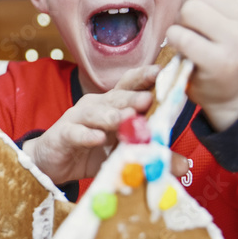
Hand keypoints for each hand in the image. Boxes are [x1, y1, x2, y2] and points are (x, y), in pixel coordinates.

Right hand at [25, 65, 156, 182]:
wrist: (53, 163)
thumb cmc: (91, 152)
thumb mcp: (124, 154)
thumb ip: (151, 155)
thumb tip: (184, 165)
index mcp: (113, 105)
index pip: (130, 86)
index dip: (143, 77)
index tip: (162, 72)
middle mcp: (96, 106)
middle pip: (115, 97)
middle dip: (132, 97)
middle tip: (148, 99)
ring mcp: (77, 119)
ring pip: (95, 113)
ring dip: (110, 115)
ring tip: (124, 119)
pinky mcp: (63, 135)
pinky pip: (75, 133)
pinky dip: (86, 136)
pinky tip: (97, 139)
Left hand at [166, 0, 237, 131]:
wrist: (235, 90)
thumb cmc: (235, 42)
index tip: (214, 10)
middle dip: (190, 5)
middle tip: (199, 26)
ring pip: (188, 9)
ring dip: (182, 22)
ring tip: (194, 36)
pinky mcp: (220, 63)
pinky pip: (180, 35)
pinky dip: (175, 40)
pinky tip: (186, 50)